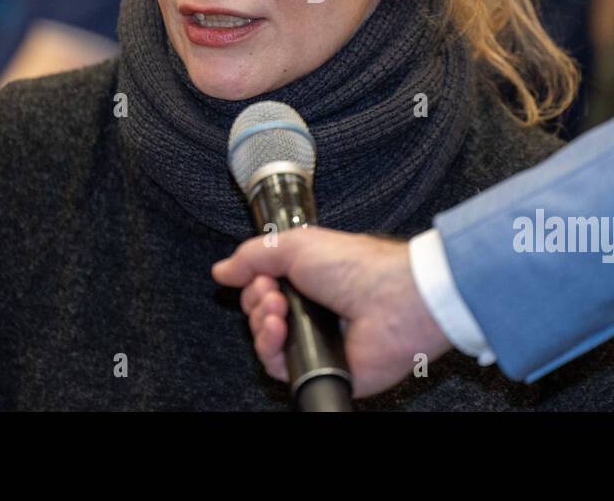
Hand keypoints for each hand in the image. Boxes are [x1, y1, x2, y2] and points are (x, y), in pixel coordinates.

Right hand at [212, 226, 452, 397]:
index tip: (262, 276)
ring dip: (261, 323)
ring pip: (265, 342)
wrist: (392, 299)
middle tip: (273, 291)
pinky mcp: (321, 368)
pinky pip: (279, 367)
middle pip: (259, 315)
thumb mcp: (295, 245)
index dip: (254, 284)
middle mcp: (311, 311)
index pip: (263, 289)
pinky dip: (271, 348)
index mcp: (309, 281)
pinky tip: (280, 330)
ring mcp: (316, 341)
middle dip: (256, 301)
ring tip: (279, 310)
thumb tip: (221, 270)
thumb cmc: (357, 266)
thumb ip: (253, 256)